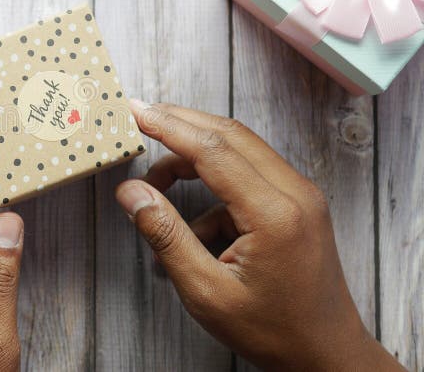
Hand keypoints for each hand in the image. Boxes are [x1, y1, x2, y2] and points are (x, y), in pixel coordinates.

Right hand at [118, 100, 402, 370]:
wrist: (326, 354)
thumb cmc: (272, 330)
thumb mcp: (206, 292)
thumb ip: (167, 235)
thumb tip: (131, 192)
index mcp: (274, 213)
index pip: (213, 150)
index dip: (168, 126)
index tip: (134, 111)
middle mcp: (294, 192)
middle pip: (228, 135)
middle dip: (179, 123)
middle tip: (139, 118)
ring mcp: (299, 195)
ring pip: (238, 150)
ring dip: (193, 156)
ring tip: (154, 184)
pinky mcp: (296, 203)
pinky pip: (248, 176)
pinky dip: (213, 187)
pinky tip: (191, 226)